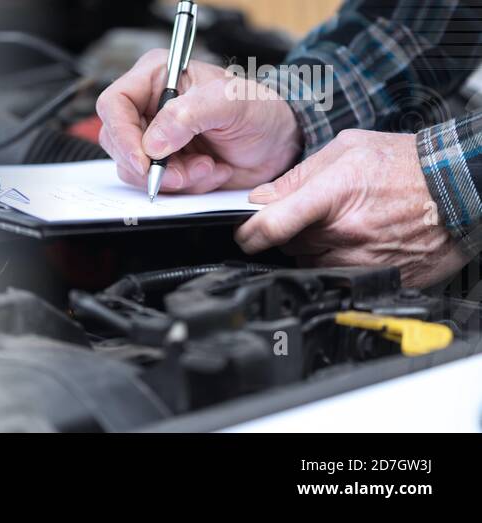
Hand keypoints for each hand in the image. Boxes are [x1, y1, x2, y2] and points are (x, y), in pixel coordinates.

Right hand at [96, 49, 302, 193]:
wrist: (280, 143)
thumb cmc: (260, 111)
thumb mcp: (230, 102)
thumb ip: (189, 115)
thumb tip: (152, 143)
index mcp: (156, 77)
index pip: (114, 103)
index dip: (122, 134)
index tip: (145, 160)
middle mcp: (148, 107)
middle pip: (117, 141)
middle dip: (152, 165)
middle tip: (186, 172)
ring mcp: (154, 137)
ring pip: (134, 168)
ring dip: (173, 177)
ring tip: (208, 167)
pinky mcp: (165, 163)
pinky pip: (155, 183)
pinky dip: (185, 185)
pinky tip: (211, 171)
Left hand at [235, 130, 468, 287]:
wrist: (461, 187)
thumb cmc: (409, 164)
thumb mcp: (348, 150)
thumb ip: (299, 175)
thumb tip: (263, 197)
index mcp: (333, 196)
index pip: (271, 225)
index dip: (248, 233)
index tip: (244, 234)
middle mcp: (346, 233)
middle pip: (288, 245)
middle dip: (291, 231)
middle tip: (316, 212)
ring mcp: (364, 259)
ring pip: (311, 263)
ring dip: (315, 248)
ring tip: (343, 223)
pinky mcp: (381, 277)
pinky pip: (341, 276)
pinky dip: (341, 261)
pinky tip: (362, 239)